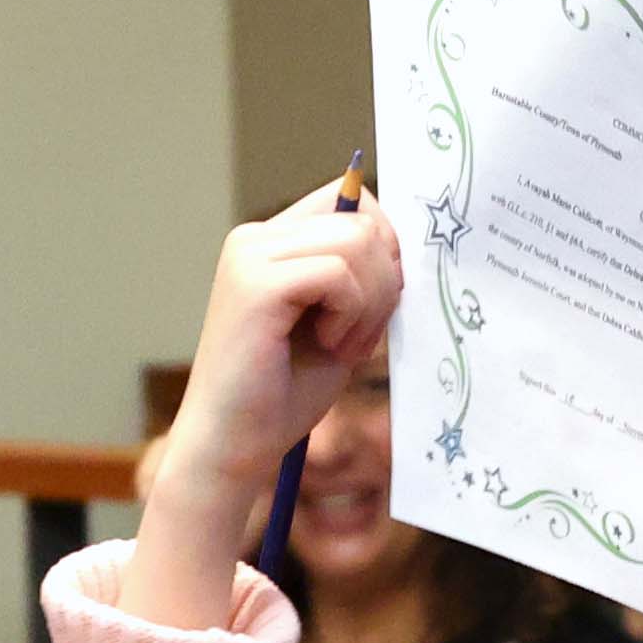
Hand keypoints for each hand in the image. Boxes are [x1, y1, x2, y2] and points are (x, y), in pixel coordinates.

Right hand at [128, 177, 401, 629]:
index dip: (385, 244)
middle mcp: (256, 237)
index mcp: (273, 241)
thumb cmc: (285, 394)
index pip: (351, 200)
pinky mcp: (255, 282)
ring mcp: (251, 254)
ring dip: (368, 303)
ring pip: (358, 242)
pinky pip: (339, 274)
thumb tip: (408, 245)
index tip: (378, 301)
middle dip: (384, 283)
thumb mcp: (343, 326)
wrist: (234, 443)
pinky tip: (326, 346)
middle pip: (364, 221)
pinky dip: (351, 317)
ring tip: (336, 344)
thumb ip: (367, 281)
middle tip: (355, 336)